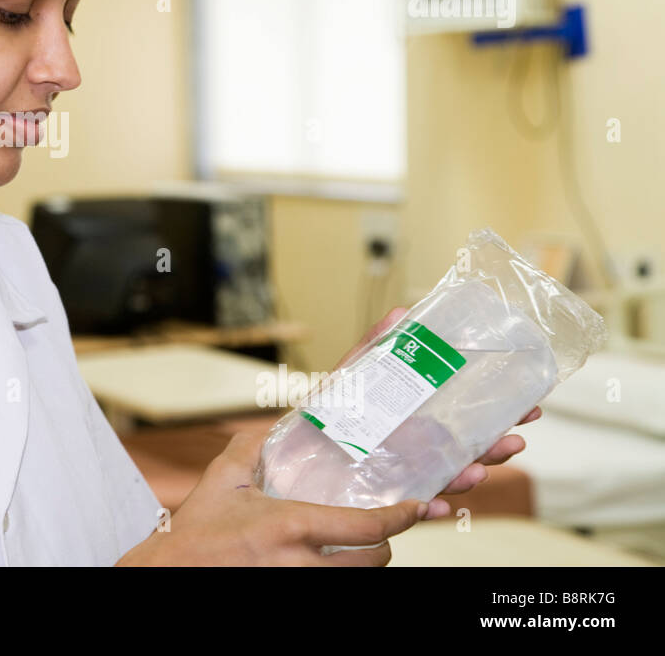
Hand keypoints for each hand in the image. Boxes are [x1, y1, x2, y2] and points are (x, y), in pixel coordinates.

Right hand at [115, 424, 426, 565]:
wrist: (169, 574)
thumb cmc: (193, 533)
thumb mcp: (221, 482)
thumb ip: (248, 449)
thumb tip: (269, 428)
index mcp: (290, 527)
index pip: (366, 528)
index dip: (402, 517)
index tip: (419, 507)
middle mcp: (300, 564)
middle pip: (374, 562)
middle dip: (384, 546)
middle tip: (378, 531)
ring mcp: (297, 586)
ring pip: (357, 581)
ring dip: (362, 564)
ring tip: (353, 548)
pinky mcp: (290, 598)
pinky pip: (330, 589)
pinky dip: (336, 576)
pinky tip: (326, 563)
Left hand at [338, 306, 542, 520]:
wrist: (291, 459)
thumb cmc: (324, 419)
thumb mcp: (349, 379)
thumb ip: (373, 348)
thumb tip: (400, 311)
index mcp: (417, 421)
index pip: (467, 418)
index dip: (498, 414)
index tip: (528, 404)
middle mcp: (418, 451)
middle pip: (467, 450)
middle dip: (495, 445)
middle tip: (518, 435)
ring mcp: (406, 477)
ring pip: (447, 479)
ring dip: (469, 475)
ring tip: (480, 470)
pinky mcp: (386, 501)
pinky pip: (412, 509)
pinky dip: (429, 509)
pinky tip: (439, 506)